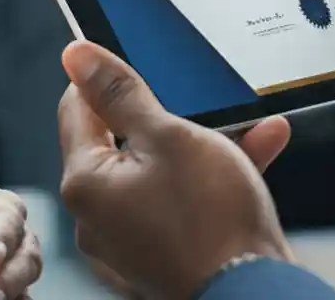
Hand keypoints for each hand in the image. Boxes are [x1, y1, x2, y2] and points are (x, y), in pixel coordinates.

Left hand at [57, 41, 292, 299]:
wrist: (253, 290)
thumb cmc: (211, 219)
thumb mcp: (169, 136)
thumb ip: (121, 94)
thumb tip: (76, 57)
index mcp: (85, 183)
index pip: (76, 110)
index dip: (104, 79)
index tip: (133, 61)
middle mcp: (97, 217)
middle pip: (121, 143)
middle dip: (169, 114)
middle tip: (200, 98)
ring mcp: (130, 239)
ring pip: (161, 170)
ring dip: (203, 144)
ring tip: (247, 123)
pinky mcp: (163, 253)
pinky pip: (181, 200)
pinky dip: (212, 176)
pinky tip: (258, 148)